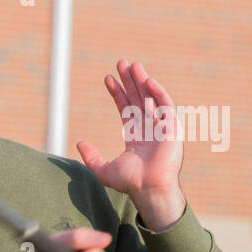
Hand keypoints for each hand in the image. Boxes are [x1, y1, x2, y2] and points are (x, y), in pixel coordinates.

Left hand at [75, 61, 184, 222]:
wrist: (149, 188)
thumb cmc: (130, 182)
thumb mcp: (104, 169)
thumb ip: (91, 156)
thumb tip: (79, 143)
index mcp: (135, 135)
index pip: (125, 108)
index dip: (117, 93)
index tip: (107, 79)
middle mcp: (149, 128)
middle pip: (138, 98)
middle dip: (129, 81)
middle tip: (121, 63)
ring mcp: (161, 127)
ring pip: (150, 97)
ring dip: (142, 81)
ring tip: (132, 65)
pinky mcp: (172, 127)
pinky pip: (166, 105)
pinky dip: (158, 92)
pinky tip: (147, 80)